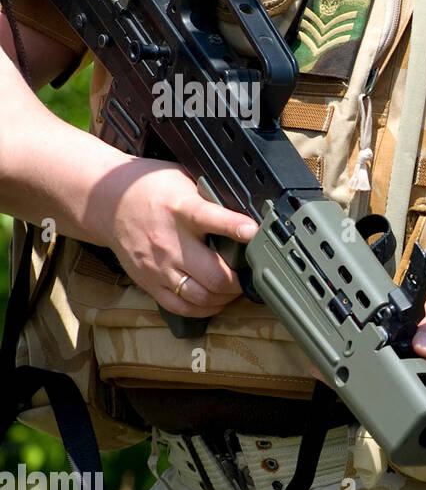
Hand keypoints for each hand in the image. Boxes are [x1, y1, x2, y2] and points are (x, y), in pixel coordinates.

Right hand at [95, 158, 257, 317]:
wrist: (106, 201)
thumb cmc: (152, 189)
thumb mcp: (184, 181)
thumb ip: (212, 198)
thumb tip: (249, 208)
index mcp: (181, 210)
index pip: (211, 219)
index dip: (236, 227)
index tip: (254, 232)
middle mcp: (169, 242)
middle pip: (214, 275)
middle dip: (239, 280)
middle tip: (248, 275)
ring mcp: (158, 266)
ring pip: (200, 297)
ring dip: (224, 297)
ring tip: (233, 288)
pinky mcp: (148, 282)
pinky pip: (181, 307)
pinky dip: (204, 308)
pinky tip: (214, 300)